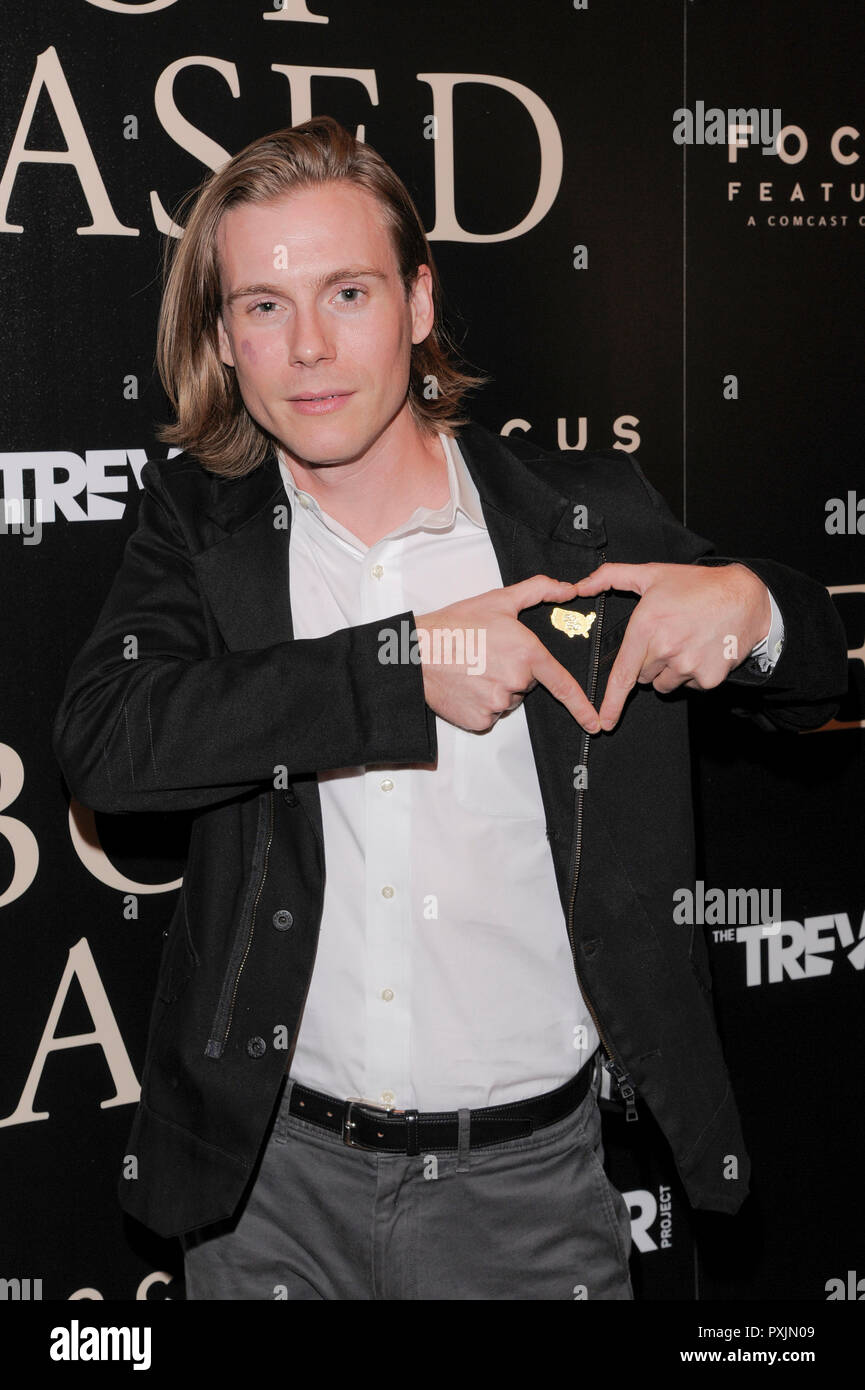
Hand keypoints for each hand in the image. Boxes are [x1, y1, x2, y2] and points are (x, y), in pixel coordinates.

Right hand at [415, 575, 601, 733]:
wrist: (417, 652)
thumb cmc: (455, 626)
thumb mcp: (499, 601)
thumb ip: (538, 591)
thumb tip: (567, 589)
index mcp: (526, 654)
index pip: (562, 684)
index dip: (581, 706)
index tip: (594, 722)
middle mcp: (516, 682)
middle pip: (527, 684)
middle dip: (514, 672)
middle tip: (488, 656)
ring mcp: (498, 703)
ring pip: (508, 699)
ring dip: (497, 687)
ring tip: (473, 669)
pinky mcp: (480, 719)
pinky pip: (490, 714)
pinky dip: (481, 702)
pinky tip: (467, 685)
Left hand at [572, 561, 771, 730]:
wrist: (745, 596)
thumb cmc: (697, 585)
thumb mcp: (652, 574)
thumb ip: (611, 577)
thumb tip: (580, 585)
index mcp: (647, 626)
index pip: (623, 673)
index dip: (612, 702)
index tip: (604, 720)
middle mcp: (666, 649)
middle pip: (642, 677)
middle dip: (648, 663)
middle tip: (667, 637)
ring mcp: (689, 665)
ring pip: (664, 684)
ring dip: (669, 671)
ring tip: (686, 642)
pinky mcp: (709, 677)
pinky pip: (689, 686)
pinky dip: (692, 674)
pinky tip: (702, 650)